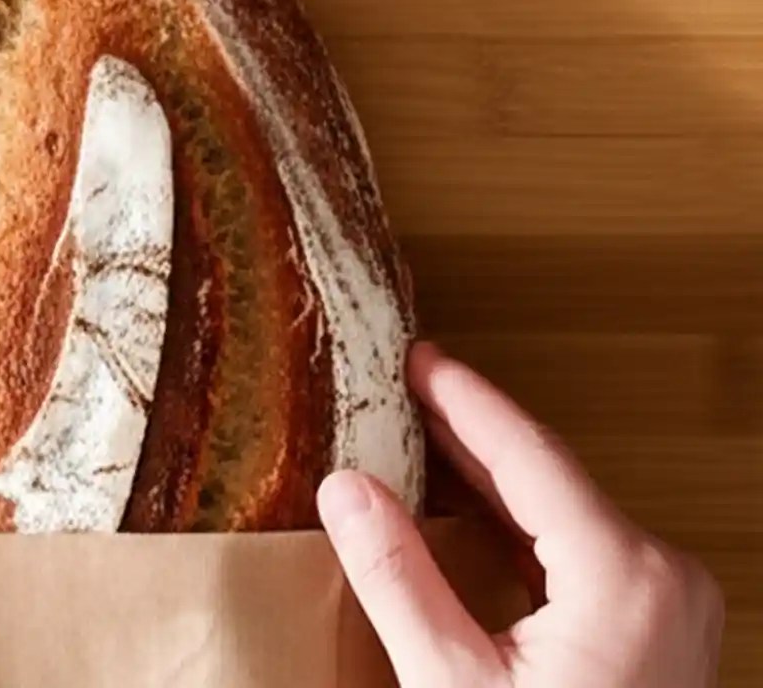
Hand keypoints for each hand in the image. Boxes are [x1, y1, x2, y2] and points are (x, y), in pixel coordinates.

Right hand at [320, 343, 724, 687]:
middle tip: (413, 385)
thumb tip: (346, 490)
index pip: (530, 456)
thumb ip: (398, 578)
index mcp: (622, 575)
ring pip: (566, 509)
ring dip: (497, 473)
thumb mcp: (452, 684)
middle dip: (476, 430)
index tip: (421, 358)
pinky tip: (475, 505)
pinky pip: (581, 546)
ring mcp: (668, 599)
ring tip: (430, 433)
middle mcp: (661, 574)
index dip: (467, 400)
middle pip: (551, 476)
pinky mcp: (656, 623)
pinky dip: (523, 521)